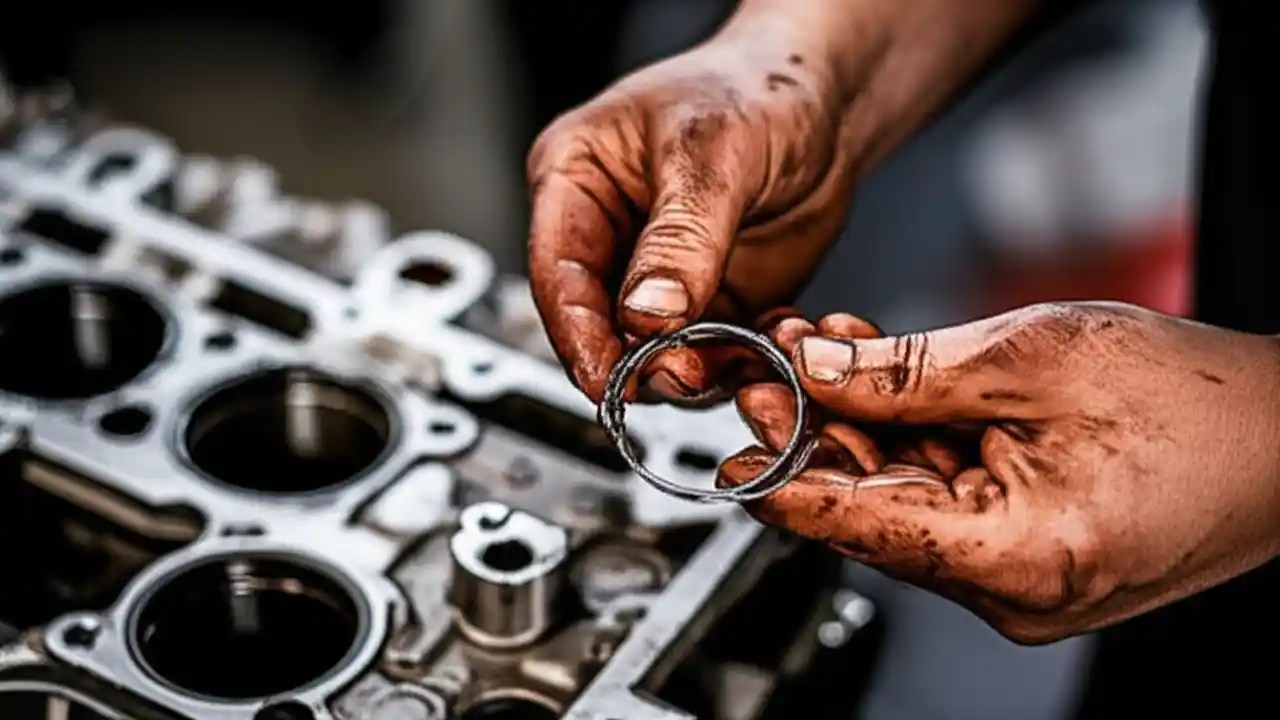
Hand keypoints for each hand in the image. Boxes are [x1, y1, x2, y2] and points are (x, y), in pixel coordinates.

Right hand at [526, 1, 1038, 402]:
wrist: (831, 103)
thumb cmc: (759, 89)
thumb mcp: (713, 152)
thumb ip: (680, 240)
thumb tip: (646, 313)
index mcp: (576, 181)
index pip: (557, 272)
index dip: (576, 333)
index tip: (603, 377)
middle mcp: (610, 237)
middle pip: (599, 326)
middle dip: (638, 360)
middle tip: (683, 372)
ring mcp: (661, 279)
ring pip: (654, 353)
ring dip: (694, 369)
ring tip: (736, 357)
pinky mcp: (712, 306)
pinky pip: (713, 358)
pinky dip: (739, 365)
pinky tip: (769, 347)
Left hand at [721, 302, 1279, 642]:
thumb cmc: (1200, 401)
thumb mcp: (1035, 357)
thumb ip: (910, 373)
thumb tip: (818, 371)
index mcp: (1014, 558)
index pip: (858, 527)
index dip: (782, 484)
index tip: (725, 457)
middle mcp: (1011, 588)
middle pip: (874, 508)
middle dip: (818, 429)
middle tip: (772, 364)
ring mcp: (1021, 574)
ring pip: (906, 495)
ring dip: (861, 422)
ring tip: (823, 350)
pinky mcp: (1032, 549)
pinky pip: (947, 493)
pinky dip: (912, 436)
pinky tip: (881, 377)